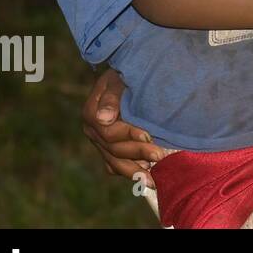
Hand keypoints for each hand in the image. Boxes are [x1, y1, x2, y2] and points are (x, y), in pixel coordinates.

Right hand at [80, 68, 165, 188]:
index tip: (148, 136)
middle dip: (139, 153)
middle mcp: (92, 131)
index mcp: (92, 113)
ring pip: (114, 163)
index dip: (129, 135)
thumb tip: (104, 118)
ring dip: (135, 171)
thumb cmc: (124, 75)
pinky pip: (115, 166)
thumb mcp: (118, 79)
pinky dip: (130, 171)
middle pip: (114, 149)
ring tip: (154, 177)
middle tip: (161, 155)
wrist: (124, 79)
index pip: (110, 132)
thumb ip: (112, 97)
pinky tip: (146, 176)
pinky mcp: (107, 150)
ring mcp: (99, 142)